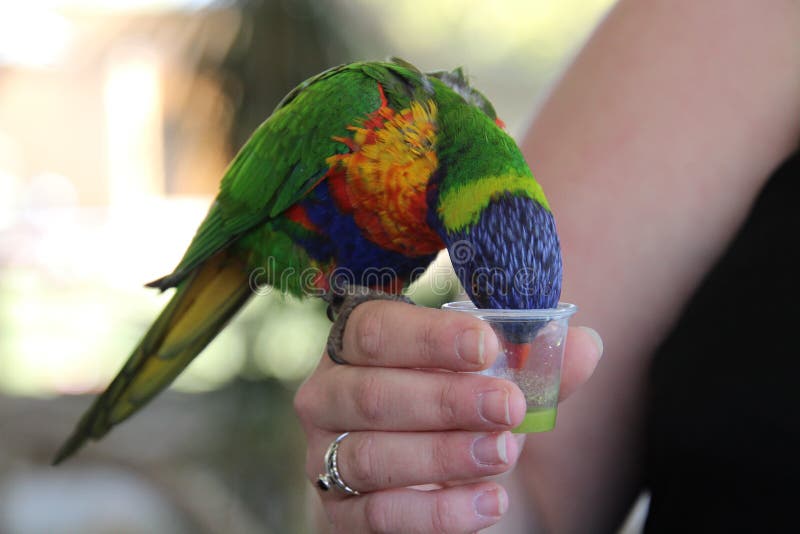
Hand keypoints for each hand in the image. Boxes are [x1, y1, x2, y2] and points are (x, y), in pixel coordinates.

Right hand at [294, 301, 602, 532]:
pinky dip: (436, 513)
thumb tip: (586, 347)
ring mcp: (324, 454)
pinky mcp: (338, 511)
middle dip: (446, 401)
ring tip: (504, 453)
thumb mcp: (489, 377)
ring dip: (444, 456)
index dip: (429, 338)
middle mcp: (327, 394)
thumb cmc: (451, 405)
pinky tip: (488, 503)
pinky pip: (378, 515)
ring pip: (372, 456)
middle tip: (508, 407)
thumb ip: (532, 364)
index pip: (376, 330)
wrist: (420, 469)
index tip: (488, 346)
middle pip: (373, 394)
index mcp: (356, 344)